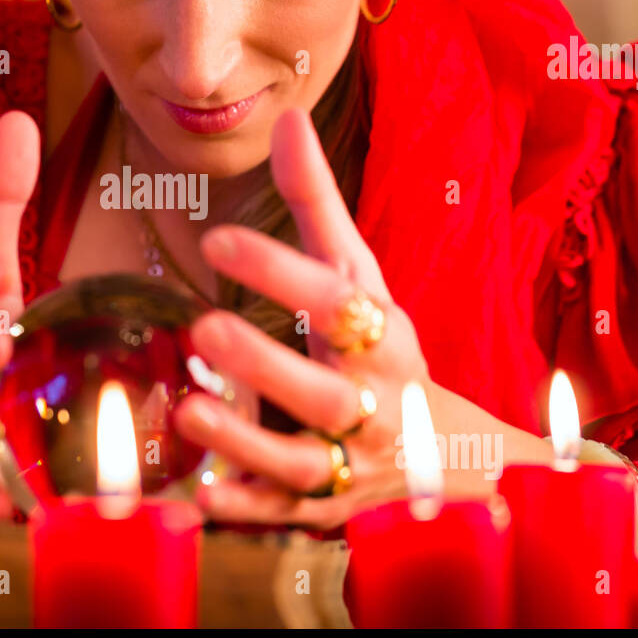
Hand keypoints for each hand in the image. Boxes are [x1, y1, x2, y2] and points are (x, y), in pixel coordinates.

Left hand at [173, 109, 547, 528]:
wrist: (449, 457)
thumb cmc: (382, 349)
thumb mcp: (360, 275)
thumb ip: (316, 203)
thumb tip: (286, 118)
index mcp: (380, 337)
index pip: (337, 303)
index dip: (281, 271)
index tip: (217, 239)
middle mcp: (369, 403)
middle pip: (326, 392)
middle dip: (269, 364)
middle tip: (202, 326)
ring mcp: (347, 464)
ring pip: (302, 463)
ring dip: (245, 441)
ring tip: (188, 410)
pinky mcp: (322, 511)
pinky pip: (284, 519)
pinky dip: (246, 510)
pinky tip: (202, 494)